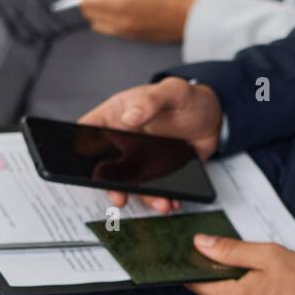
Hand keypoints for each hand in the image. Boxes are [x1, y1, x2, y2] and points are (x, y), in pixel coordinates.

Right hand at [78, 77, 223, 212]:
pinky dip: (161, 199)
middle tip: (120, 197)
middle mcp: (124, 140)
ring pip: (131, 183)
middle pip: (105, 166)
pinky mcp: (156, 173)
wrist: (214, 119)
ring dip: (143, 198)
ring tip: (161, 203)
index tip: (81, 165)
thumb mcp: (174, 91)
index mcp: (119, 115)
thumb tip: (130, 116)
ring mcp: (139, 159)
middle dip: (111, 185)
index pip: (89, 130)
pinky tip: (171, 201)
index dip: (80, 147)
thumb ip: (152, 100)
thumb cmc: (189, 99)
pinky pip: (153, 190)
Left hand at [79, 0, 195, 43]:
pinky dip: (110, 19)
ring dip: (100, 11)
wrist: (193, 20)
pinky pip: (111, 30)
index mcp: (124, 4)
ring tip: (116, 0)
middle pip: (89, 14)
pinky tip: (125, 10)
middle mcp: (121, 21)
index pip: (87, 0)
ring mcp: (127, 33)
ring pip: (98, 24)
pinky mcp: (134, 39)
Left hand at [187, 234, 294, 294]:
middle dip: (218, 276)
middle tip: (242, 262)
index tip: (200, 254)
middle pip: (209, 293)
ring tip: (259, 278)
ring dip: (232, 288)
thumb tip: (201, 244)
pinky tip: (263, 291)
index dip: (195, 266)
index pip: (195, 283)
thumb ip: (229, 250)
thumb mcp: (267, 255)